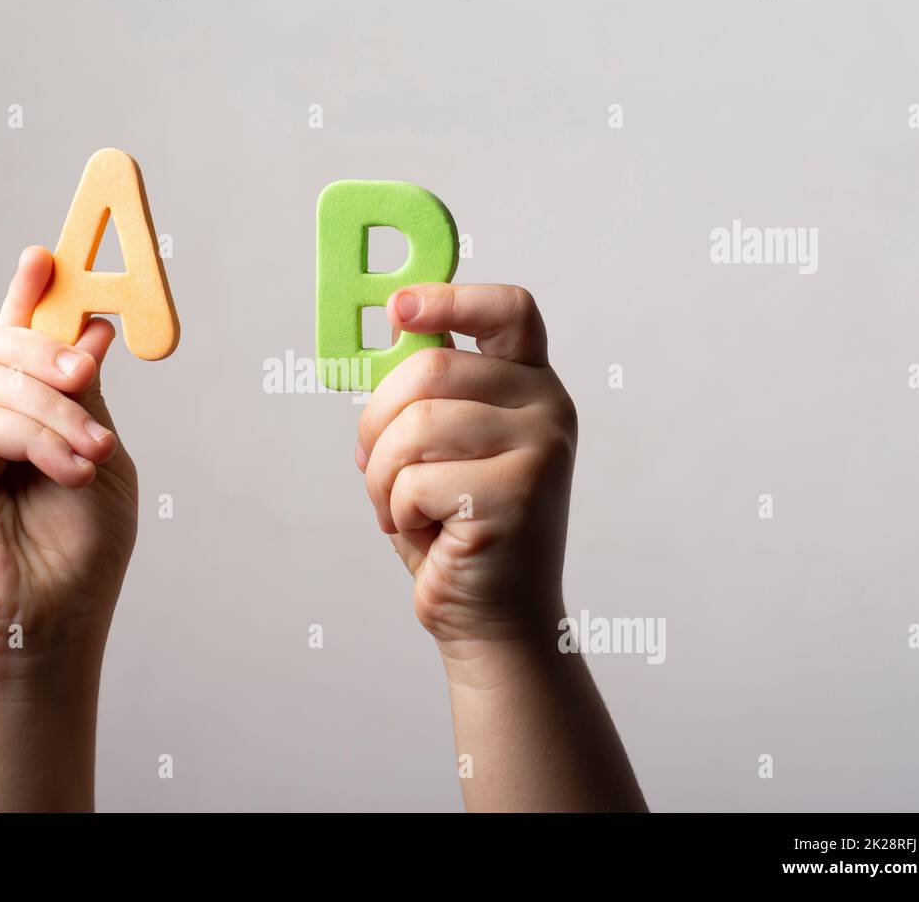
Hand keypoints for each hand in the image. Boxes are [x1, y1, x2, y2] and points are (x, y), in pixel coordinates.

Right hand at [0, 246, 137, 674]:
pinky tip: (68, 467)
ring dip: (53, 408)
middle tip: (88, 369)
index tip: (47, 256)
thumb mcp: (100, 457)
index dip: (26, 296)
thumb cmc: (79, 553)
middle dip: (43, 347)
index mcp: (16, 416)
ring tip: (93, 451)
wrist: (53, 625)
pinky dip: (31, 435)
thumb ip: (85, 395)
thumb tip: (89, 326)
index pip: (12, 341)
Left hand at [357, 282, 576, 648]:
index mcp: (529, 384)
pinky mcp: (519, 494)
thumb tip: (392, 329)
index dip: (451, 298)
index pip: (508, 311)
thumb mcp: (434, 447)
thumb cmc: (454, 529)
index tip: (398, 307)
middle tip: (370, 463)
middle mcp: (547, 407)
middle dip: (377, 420)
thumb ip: (423, 391)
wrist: (491, 619)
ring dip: (382, 475)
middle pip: (434, 369)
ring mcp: (540, 449)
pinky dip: (399, 510)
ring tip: (399, 506)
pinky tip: (427, 532)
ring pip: (416, 425)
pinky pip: (417, 479)